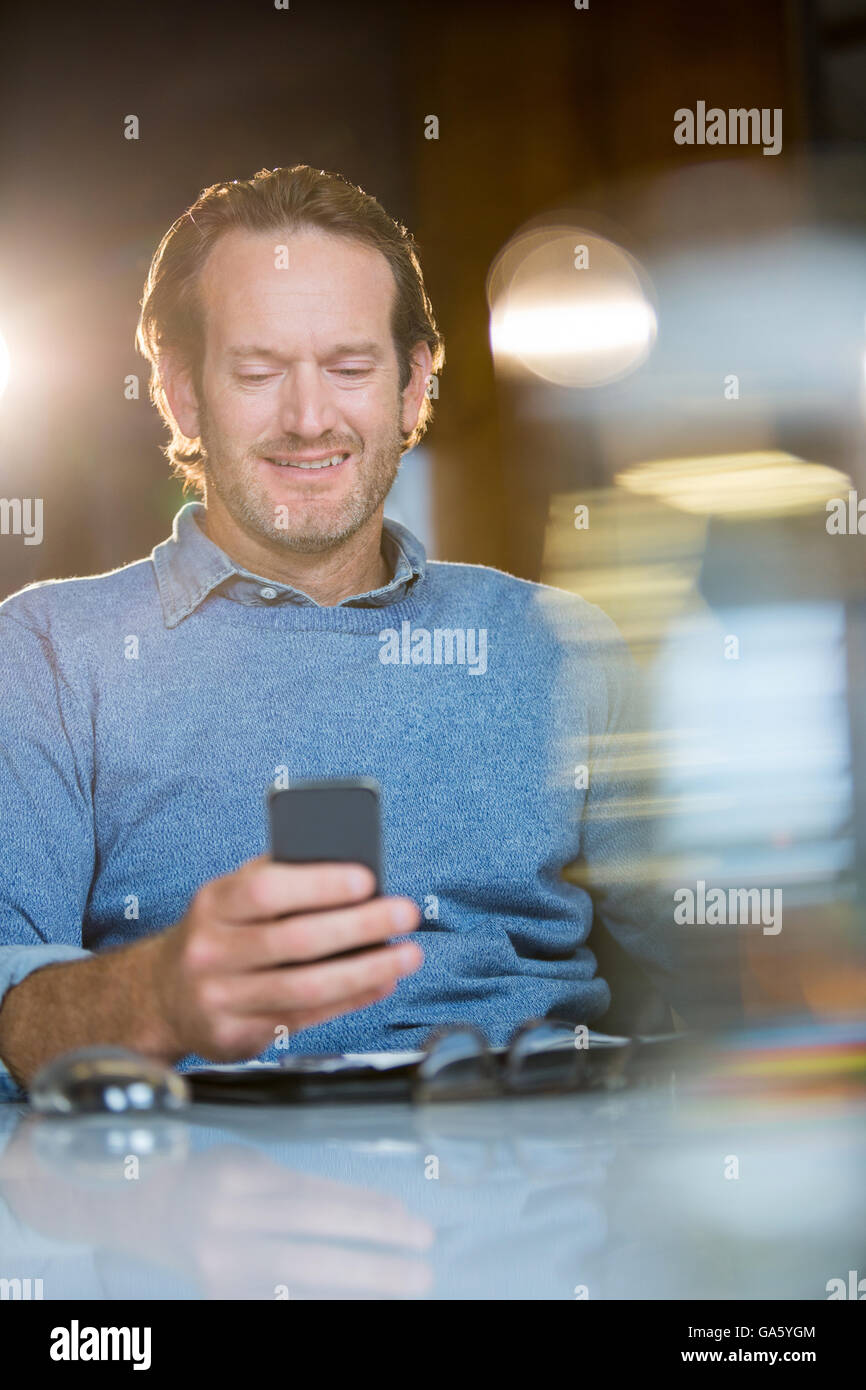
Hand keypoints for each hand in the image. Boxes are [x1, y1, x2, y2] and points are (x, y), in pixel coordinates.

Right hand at [150, 856, 422, 1060]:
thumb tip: (350, 868)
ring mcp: (220, 998)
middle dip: (361, 926)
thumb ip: (280, 878)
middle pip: (296, 940)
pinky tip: (380, 982)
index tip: (368, 879)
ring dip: (367, 970)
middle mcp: (212, 951)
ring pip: (306, 987)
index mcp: (213, 904)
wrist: (163, 995)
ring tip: (407, 954)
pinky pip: (305, 1018)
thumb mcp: (232, 894)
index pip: (267, 889)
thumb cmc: (217, 934)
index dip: (321, 884)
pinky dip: (351, 999)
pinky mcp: (235, 1036)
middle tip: (404, 914)